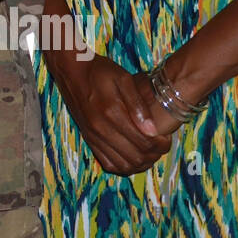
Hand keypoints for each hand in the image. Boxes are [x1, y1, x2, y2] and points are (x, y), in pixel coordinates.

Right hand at [47, 53, 172, 174]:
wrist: (70, 71)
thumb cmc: (99, 71)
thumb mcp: (123, 79)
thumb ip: (138, 104)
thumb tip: (152, 130)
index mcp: (112, 112)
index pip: (144, 142)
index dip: (160, 145)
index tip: (167, 137)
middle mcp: (100, 129)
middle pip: (135, 157)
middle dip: (154, 155)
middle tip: (161, 145)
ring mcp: (93, 136)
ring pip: (122, 165)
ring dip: (140, 163)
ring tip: (149, 152)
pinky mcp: (88, 139)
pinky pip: (108, 164)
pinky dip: (123, 166)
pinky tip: (132, 155)